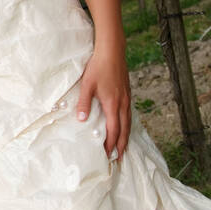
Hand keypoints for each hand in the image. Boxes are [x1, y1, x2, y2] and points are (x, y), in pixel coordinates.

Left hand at [75, 47, 131, 163]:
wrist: (112, 51)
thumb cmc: (98, 67)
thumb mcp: (87, 85)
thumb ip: (84, 103)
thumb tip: (81, 119)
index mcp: (112, 104)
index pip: (113, 130)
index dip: (111, 144)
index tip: (108, 155)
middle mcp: (122, 103)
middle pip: (124, 130)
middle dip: (121, 145)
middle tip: (119, 158)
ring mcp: (126, 98)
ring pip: (128, 122)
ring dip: (126, 136)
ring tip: (123, 147)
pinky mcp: (127, 93)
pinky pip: (129, 114)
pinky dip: (127, 125)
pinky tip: (124, 126)